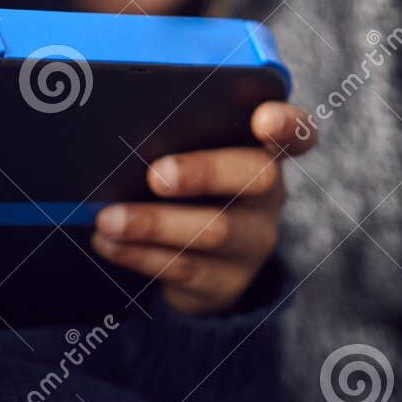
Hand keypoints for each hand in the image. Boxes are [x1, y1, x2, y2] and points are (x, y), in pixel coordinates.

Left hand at [89, 101, 315, 314]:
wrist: (199, 258)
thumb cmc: (187, 181)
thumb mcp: (190, 152)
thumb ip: (176, 132)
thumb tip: (121, 121)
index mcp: (263, 151)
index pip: (295, 133)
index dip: (286, 124)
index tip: (263, 119)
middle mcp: (267, 196)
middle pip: (255, 178)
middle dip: (203, 173)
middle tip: (156, 175)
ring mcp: (251, 242)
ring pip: (213, 231)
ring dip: (153, 223)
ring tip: (108, 218)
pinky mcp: (225, 282)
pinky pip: (184, 268)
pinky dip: (138, 253)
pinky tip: (107, 241)